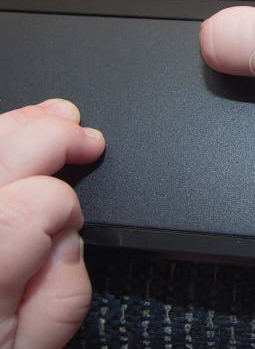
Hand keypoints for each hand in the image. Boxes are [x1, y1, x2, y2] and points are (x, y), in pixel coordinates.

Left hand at [0, 99, 104, 347]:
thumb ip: (64, 296)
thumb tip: (70, 238)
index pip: (39, 204)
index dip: (69, 205)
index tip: (73, 222)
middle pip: (5, 157)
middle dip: (55, 136)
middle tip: (86, 139)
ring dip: (19, 125)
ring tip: (53, 120)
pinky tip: (11, 136)